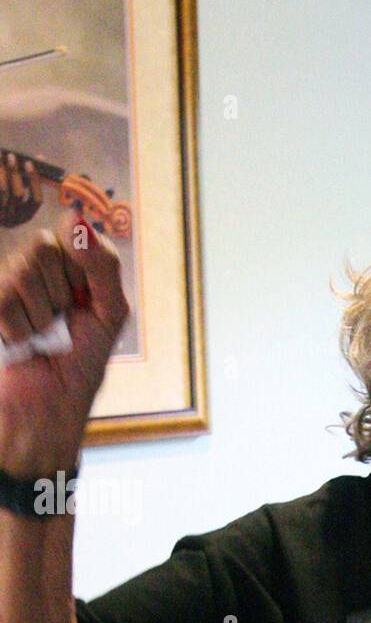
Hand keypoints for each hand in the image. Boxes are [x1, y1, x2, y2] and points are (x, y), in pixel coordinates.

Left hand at [0, 150, 42, 227]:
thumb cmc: (7, 198)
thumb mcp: (18, 190)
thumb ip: (28, 177)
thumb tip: (39, 157)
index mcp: (26, 215)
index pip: (36, 200)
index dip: (34, 181)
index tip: (29, 162)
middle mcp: (14, 217)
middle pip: (18, 194)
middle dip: (15, 173)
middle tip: (11, 155)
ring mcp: (1, 214)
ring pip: (3, 190)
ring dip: (2, 171)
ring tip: (0, 156)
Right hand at [0, 208, 128, 473]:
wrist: (51, 402)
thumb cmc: (83, 360)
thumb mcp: (110, 312)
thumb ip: (103, 265)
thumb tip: (77, 220)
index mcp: (69, 263)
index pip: (69, 231)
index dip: (81, 264)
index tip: (85, 297)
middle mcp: (35, 267)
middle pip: (41, 246)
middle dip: (60, 291)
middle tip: (64, 320)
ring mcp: (7, 283)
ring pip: (20, 272)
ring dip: (41, 314)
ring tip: (44, 335)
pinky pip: (3, 300)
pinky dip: (21, 330)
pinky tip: (25, 344)